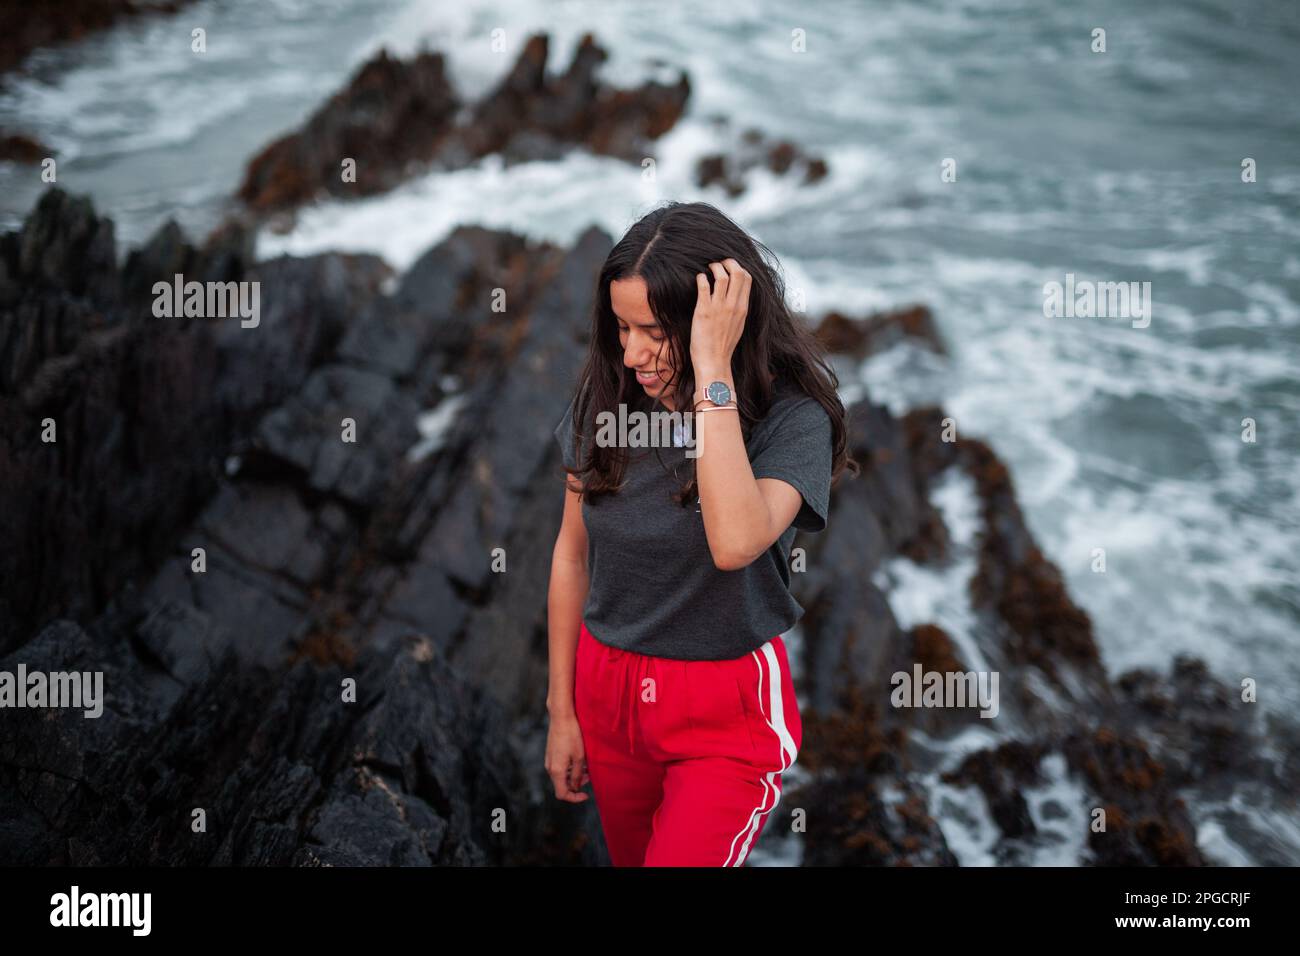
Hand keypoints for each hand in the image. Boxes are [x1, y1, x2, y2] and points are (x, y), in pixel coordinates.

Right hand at [545, 711, 589, 802]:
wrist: (561, 716)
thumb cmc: (572, 735)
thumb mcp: (579, 757)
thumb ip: (577, 775)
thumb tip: (575, 787)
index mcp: (556, 771)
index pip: (562, 794)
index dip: (575, 798)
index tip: (586, 794)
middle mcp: (550, 768)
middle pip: (562, 785)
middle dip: (576, 785)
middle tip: (589, 777)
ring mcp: (549, 760)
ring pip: (561, 776)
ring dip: (574, 776)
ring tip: (587, 768)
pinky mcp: (551, 753)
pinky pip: (560, 767)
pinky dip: (569, 768)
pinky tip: (579, 760)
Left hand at [689, 259, 750, 374]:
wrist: (714, 361)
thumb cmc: (723, 345)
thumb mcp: (738, 325)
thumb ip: (738, 309)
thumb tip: (736, 296)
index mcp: (743, 308)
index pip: (747, 278)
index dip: (739, 268)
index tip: (729, 268)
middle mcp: (733, 305)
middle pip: (738, 272)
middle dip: (728, 262)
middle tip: (718, 264)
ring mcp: (719, 308)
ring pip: (721, 276)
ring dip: (714, 267)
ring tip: (708, 269)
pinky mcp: (703, 311)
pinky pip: (703, 286)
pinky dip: (701, 278)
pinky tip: (699, 279)